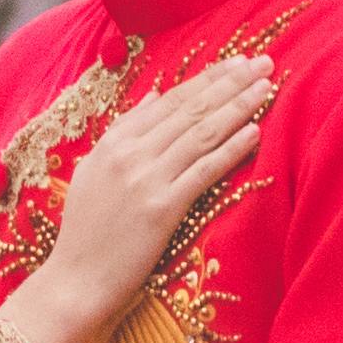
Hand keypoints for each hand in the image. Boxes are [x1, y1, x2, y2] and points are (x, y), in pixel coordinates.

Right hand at [19, 53, 274, 342]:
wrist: (75, 280)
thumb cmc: (86, 232)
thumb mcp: (95, 170)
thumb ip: (125, 131)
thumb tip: (157, 95)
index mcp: (113, 142)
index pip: (170, 101)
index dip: (207, 79)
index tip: (236, 63)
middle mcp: (129, 154)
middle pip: (190, 110)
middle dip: (230, 83)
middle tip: (263, 63)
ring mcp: (145, 180)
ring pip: (201, 134)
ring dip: (238, 107)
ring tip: (266, 88)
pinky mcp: (162, 209)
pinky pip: (204, 171)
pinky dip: (231, 149)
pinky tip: (255, 131)